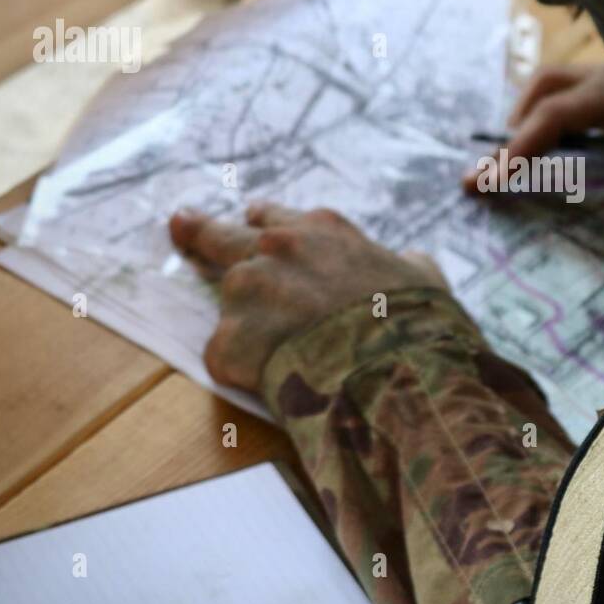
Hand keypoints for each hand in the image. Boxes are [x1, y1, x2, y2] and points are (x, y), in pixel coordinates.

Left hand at [169, 203, 445, 390]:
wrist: (395, 365)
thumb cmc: (417, 320)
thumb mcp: (423, 275)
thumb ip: (404, 261)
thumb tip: (410, 261)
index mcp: (319, 231)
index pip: (275, 218)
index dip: (263, 222)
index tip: (250, 218)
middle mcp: (275, 250)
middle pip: (222, 237)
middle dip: (199, 231)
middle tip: (181, 223)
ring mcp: (248, 292)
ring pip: (233, 307)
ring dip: (251, 328)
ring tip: (286, 356)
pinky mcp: (230, 341)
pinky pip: (229, 357)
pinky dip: (250, 372)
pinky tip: (281, 384)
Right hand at [464, 62, 603, 275]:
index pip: (555, 116)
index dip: (518, 148)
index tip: (487, 180)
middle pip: (544, 90)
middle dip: (514, 133)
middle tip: (490, 178)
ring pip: (556, 80)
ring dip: (533, 114)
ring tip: (520, 157)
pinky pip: (576, 83)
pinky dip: (555, 107)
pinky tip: (562, 139)